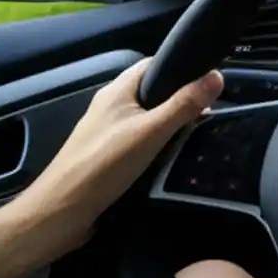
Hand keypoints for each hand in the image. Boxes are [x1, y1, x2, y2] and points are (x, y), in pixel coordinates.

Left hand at [11, 59, 222, 255]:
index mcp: (116, 92)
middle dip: (181, 101)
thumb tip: (216, 76)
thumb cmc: (103, 166)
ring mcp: (107, 134)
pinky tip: (173, 160)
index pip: (153, 65)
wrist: (61, 213)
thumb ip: (183, 105)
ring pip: (148, 120)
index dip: (182, 66)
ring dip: (171, 127)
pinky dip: (159, 147)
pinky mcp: (108, 158)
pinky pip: (141, 143)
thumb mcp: (151, 132)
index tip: (210, 79)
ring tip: (198, 136)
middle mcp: (110, 108)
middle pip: (153, 94)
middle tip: (210, 112)